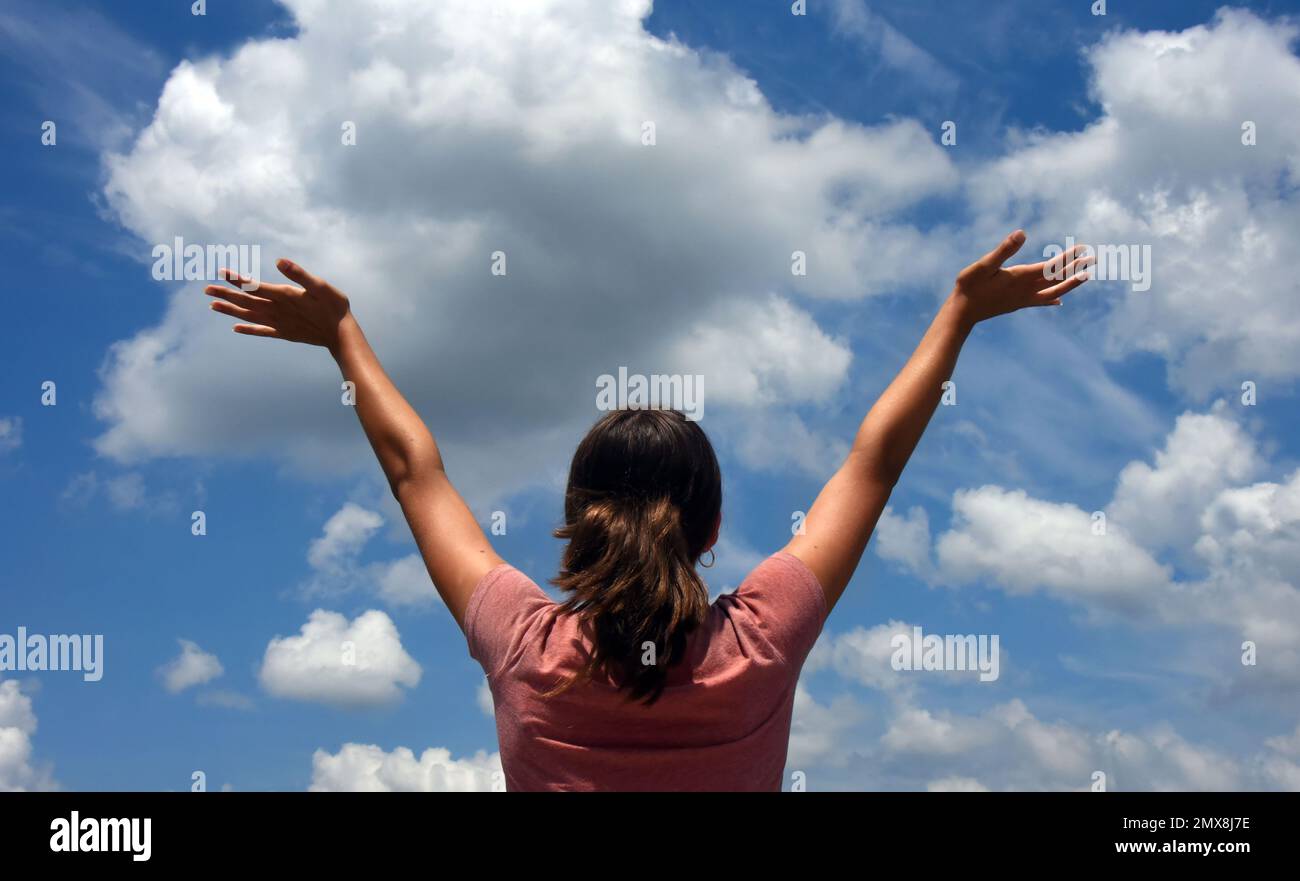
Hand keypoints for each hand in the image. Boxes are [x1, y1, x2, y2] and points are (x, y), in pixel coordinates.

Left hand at [204, 259, 351, 349]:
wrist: (341, 334)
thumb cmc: (334, 306)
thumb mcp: (321, 286)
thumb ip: (299, 274)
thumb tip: (280, 261)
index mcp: (283, 296)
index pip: (254, 286)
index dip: (236, 279)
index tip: (220, 272)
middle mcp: (277, 310)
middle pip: (246, 302)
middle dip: (226, 294)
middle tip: (206, 289)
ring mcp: (279, 324)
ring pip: (249, 316)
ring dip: (230, 310)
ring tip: (213, 305)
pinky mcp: (284, 333)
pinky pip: (261, 331)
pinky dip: (248, 329)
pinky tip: (235, 329)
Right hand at [949, 230, 1092, 327]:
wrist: (962, 312)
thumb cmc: (970, 286)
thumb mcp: (984, 264)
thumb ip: (1004, 250)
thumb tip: (1022, 233)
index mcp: (1021, 277)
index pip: (1051, 267)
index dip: (1068, 258)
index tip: (1083, 248)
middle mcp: (1026, 290)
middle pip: (1057, 278)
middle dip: (1076, 268)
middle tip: (1094, 258)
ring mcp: (1023, 299)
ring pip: (1054, 291)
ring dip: (1070, 283)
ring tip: (1085, 276)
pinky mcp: (1017, 304)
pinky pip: (1041, 301)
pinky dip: (1052, 299)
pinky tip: (1059, 301)